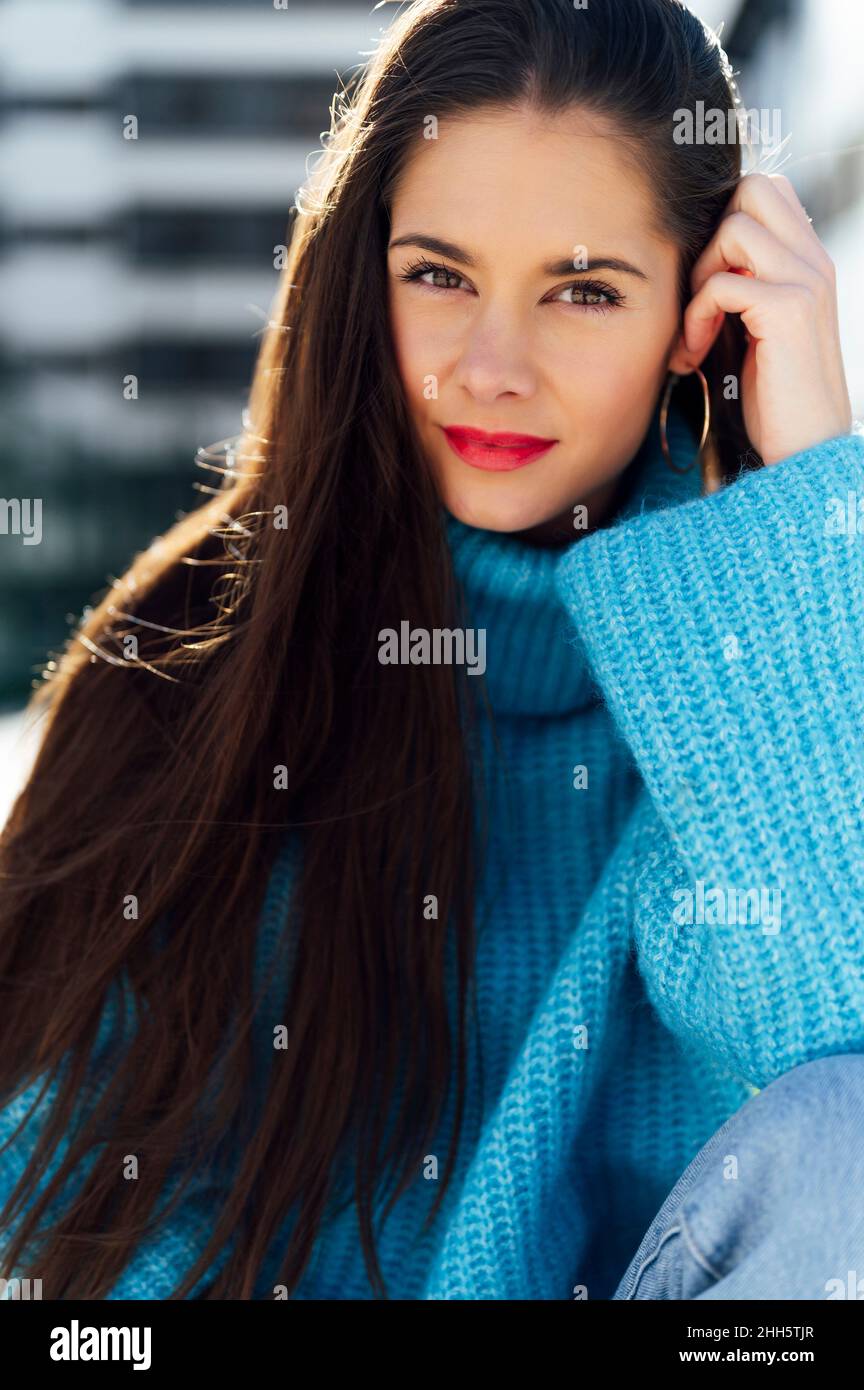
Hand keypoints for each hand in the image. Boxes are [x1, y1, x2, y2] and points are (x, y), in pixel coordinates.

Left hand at [685, 171, 852, 465]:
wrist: (806, 452)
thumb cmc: (776, 401)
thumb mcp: (759, 331)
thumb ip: (744, 288)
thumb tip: (700, 260)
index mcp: (810, 262)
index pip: (768, 190)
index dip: (725, 222)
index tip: (709, 283)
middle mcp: (815, 262)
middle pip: (753, 188)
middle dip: (712, 236)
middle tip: (700, 295)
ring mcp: (806, 282)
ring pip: (734, 227)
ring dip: (699, 278)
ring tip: (695, 330)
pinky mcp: (789, 311)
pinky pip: (722, 283)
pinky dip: (696, 317)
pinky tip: (693, 355)